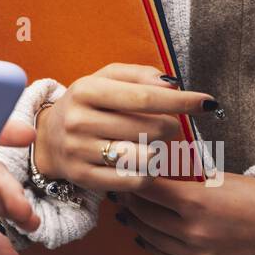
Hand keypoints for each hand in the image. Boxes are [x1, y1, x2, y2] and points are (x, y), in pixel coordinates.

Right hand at [33, 64, 216, 193]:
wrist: (47, 138)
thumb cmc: (88, 104)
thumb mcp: (104, 80)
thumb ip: (139, 75)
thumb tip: (172, 84)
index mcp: (85, 90)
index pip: (144, 97)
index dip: (180, 101)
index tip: (206, 103)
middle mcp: (79, 120)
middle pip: (148, 128)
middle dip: (170, 126)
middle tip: (169, 125)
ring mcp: (80, 151)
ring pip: (144, 156)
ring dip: (162, 150)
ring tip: (156, 143)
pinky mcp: (85, 178)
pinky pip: (135, 180)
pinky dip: (150, 171)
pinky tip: (146, 161)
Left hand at [115, 172, 254, 254]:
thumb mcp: (224, 180)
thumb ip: (189, 181)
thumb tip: (158, 175)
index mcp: (198, 202)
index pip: (148, 188)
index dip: (130, 178)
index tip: (120, 171)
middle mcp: (196, 233)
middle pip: (145, 214)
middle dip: (129, 201)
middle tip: (119, 191)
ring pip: (153, 239)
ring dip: (136, 225)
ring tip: (128, 214)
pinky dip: (154, 248)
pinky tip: (145, 238)